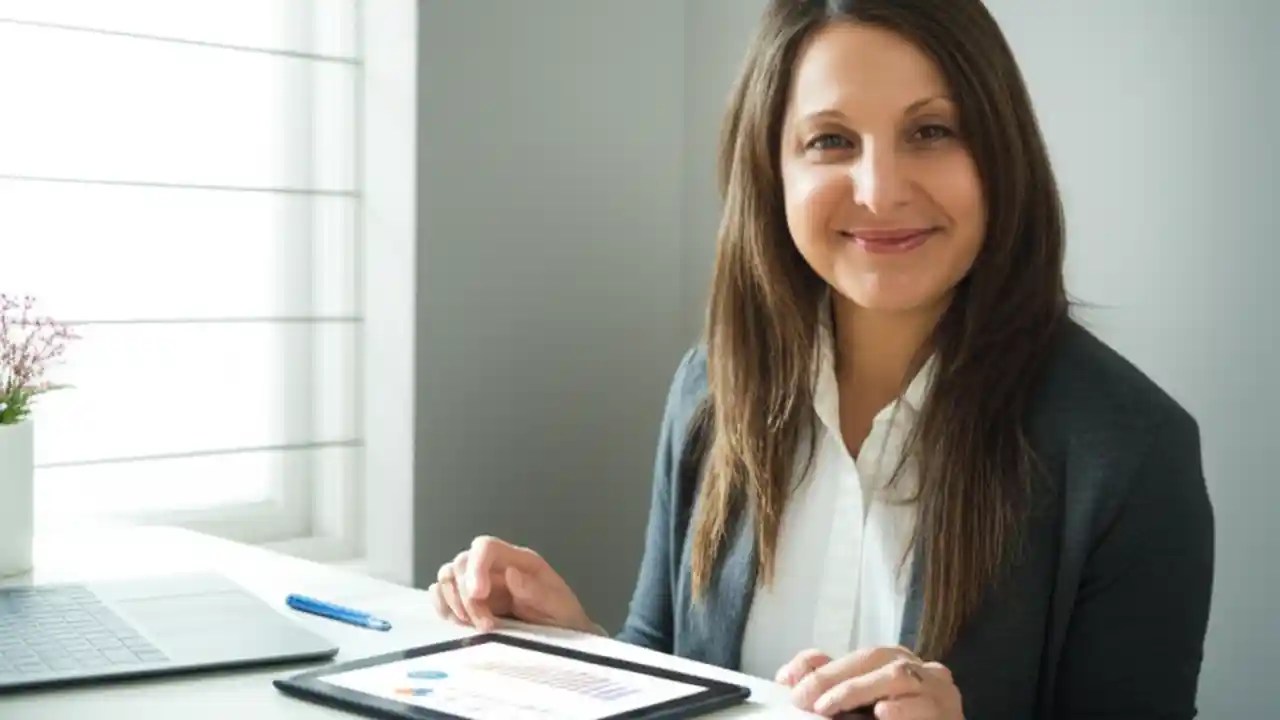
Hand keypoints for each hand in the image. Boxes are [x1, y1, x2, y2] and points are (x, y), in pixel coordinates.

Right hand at [428, 536, 602, 634]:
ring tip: (474, 626)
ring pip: (447, 577)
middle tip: (485, 624)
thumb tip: (510, 574)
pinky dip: (444, 608)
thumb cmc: (563, 617)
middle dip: (466, 596)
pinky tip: (460, 623)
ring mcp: (478, 583)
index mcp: (518, 560)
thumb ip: (536, 591)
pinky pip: (441, 595)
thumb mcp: (559, 606)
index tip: (479, 595)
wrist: (564, 639)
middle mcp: (494, 567)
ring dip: (454, 603)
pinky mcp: (468, 602)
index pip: (485, 547)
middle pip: (461, 563)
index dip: (475, 566)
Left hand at [777, 646, 962, 718]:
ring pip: (899, 676)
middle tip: (805, 701)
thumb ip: (826, 684)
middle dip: (835, 678)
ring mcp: (940, 692)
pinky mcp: (951, 715)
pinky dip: (902, 710)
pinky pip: (927, 707)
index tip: (792, 689)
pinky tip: (883, 713)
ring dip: (857, 690)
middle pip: (877, 659)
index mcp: (901, 663)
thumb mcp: (855, 704)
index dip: (824, 670)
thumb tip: (788, 674)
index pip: (860, 656)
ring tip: (828, 707)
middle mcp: (924, 671)